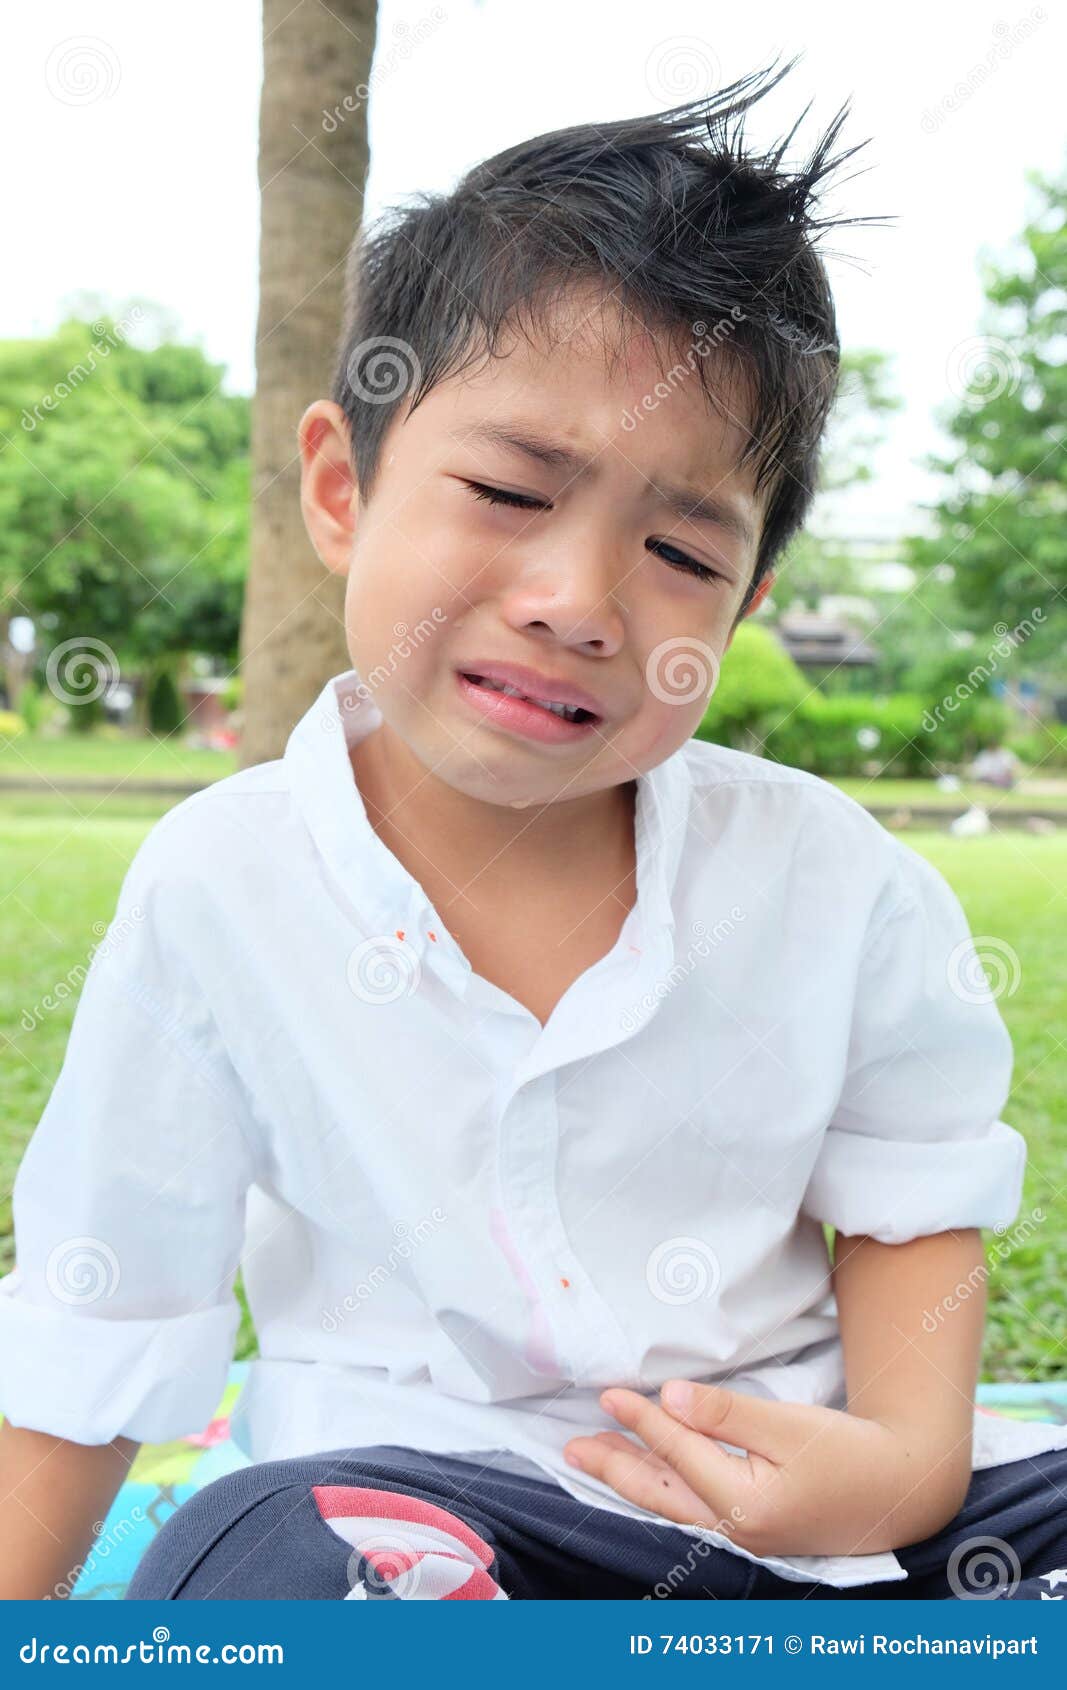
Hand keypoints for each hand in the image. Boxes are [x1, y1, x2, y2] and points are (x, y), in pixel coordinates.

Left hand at [562, 1380, 964, 1557]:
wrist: (901, 1490)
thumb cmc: (850, 1453)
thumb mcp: (790, 1426)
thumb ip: (727, 1415)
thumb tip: (670, 1398)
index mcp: (743, 1504)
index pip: (677, 1452)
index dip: (640, 1419)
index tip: (607, 1392)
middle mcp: (734, 1529)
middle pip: (658, 1492)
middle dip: (613, 1466)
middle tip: (570, 1446)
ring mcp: (742, 1535)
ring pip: (671, 1503)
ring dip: (631, 1477)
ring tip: (593, 1455)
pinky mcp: (751, 1528)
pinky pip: (690, 1507)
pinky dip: (661, 1487)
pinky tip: (649, 1473)